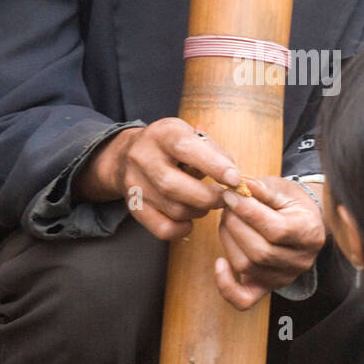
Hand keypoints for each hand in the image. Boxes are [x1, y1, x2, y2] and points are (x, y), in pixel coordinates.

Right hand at [75, 117, 244, 240]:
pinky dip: (182, 229)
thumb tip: (235, 178)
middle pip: (173, 185)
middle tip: (225, 198)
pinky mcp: (133, 207)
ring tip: (207, 203)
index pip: (185, 148)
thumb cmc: (171, 146)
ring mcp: (134, 184)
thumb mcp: (191, 135)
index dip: (213, 165)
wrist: (127, 154)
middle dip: (208, 197)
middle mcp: (143, 157)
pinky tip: (190, 220)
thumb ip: (215, 152)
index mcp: (162, 134)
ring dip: (198, 211)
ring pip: (172, 209)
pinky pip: (162, 228)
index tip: (235, 180)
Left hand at [215, 176, 326, 309]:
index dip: (248, 212)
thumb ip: (262, 189)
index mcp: (310, 233)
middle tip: (226, 206)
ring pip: (247, 267)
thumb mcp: (283, 189)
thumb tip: (239, 184)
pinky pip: (243, 299)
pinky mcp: (266, 288)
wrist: (303, 223)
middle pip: (260, 252)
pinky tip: (219, 262)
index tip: (230, 195)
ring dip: (228, 241)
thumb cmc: (292, 203)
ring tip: (226, 220)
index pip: (276, 230)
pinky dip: (225, 286)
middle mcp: (300, 261)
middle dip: (235, 225)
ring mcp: (284, 278)